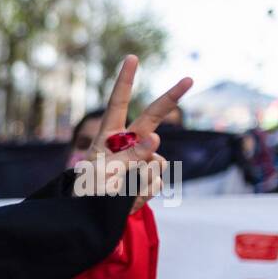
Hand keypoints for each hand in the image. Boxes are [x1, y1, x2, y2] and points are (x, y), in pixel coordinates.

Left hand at [81, 55, 191, 211]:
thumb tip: (156, 137)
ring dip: (140, 178)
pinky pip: (156, 181)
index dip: (125, 81)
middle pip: (152, 118)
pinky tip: (128, 199)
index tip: (132, 58)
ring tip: (119, 191)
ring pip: (156, 160)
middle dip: (171, 99)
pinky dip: (143, 193)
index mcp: (109, 137)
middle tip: (189, 79)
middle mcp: (128, 144)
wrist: (91, 220)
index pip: (118, 104)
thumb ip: (130, 155)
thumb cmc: (88, 195)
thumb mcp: (104, 174)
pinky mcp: (150, 177)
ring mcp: (142, 160)